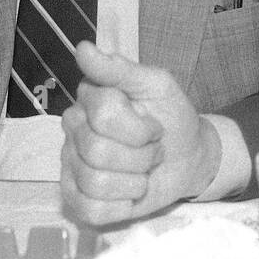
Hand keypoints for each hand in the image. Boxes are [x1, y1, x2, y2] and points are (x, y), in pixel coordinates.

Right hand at [61, 42, 220, 223]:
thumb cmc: (171, 118)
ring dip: (134, 181)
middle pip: (97, 151)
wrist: (188, 158)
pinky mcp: (76, 199)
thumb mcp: (157, 86)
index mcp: (89, 99)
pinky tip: (130, 194)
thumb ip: (121, 69)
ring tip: (144, 172)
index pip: (104, 114)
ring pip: (94, 181)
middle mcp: (73, 130)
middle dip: (141, 156)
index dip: (140, 128)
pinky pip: (89, 209)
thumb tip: (83, 49)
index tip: (155, 126)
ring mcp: (71, 165)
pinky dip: (121, 206)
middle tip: (153, 151)